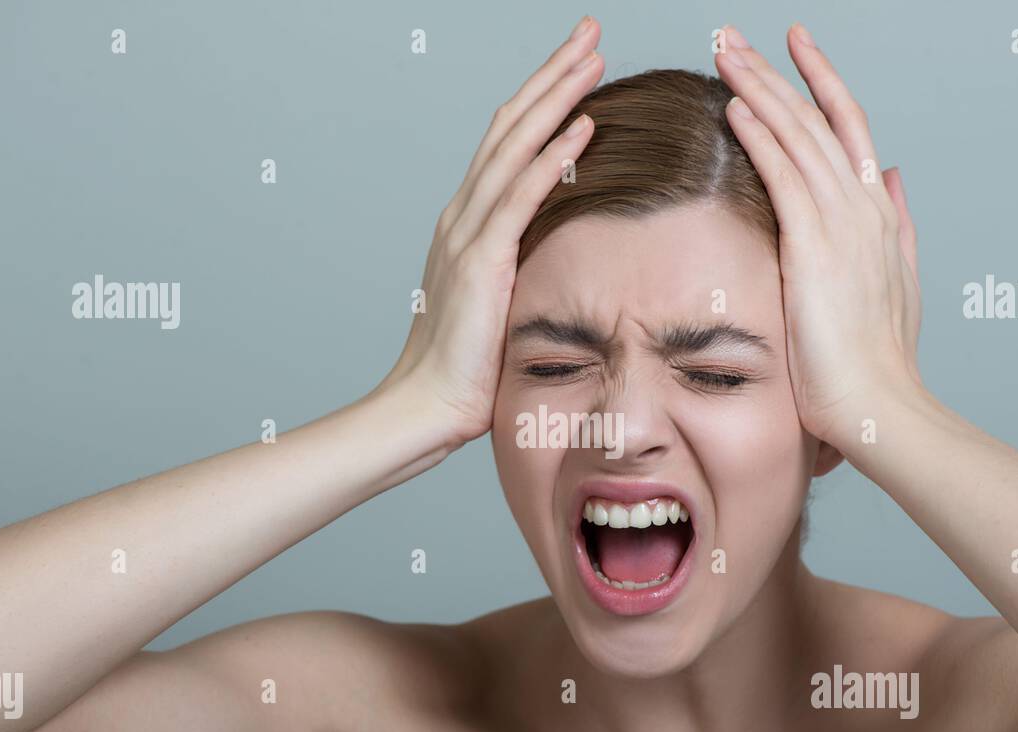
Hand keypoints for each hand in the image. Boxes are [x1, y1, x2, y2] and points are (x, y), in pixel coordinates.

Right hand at [379, 16, 603, 444]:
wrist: (424, 409)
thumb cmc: (465, 371)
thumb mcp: (499, 307)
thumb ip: (522, 272)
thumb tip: (561, 261)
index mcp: (467, 225)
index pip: (508, 145)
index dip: (543, 100)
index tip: (580, 68)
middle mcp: (461, 217)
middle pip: (510, 127)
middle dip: (552, 75)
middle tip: (590, 32)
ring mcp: (466, 235)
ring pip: (513, 147)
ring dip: (555, 98)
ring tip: (592, 58)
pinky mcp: (480, 263)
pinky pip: (519, 198)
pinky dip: (551, 159)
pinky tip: (581, 128)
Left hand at [715, 23, 922, 447]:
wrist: (882, 406)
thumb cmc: (878, 364)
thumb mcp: (898, 282)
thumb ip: (898, 223)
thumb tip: (897, 176)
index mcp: (880, 215)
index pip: (849, 131)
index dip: (821, 84)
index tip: (794, 50)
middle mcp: (867, 207)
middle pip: (818, 120)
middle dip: (776, 73)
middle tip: (735, 37)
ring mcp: (845, 224)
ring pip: (800, 136)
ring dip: (760, 89)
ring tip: (725, 53)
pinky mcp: (818, 248)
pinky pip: (786, 176)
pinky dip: (761, 137)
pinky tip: (735, 108)